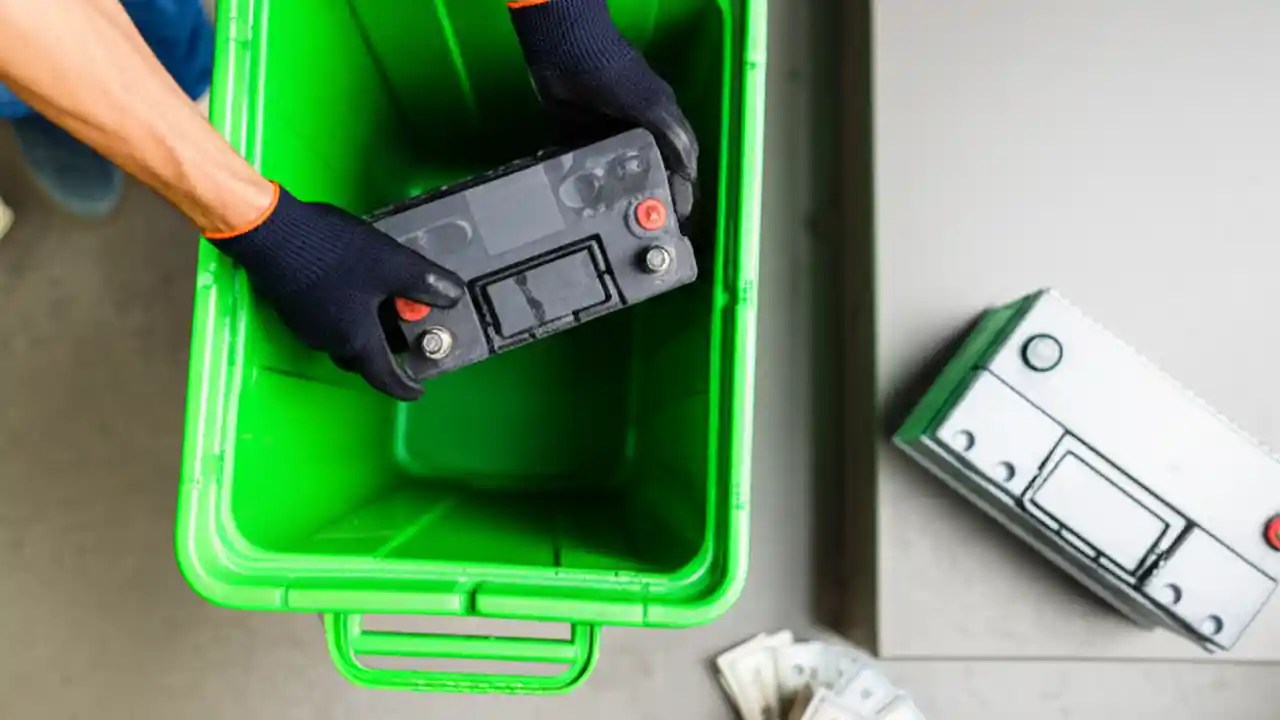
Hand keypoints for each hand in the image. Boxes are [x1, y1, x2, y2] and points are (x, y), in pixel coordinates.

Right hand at [208, 184, 463, 400]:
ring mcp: (305, 323)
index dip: (404, 387)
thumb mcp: (392, 264)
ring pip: (342, 337)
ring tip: (381, 306)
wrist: (271, 232)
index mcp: (356, 339)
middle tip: (402, 339)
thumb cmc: (332, 254)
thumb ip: (425, 283)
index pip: (385, 377)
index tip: (417, 391)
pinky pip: (325, 319)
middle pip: (362, 358)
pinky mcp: (291, 304)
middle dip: (384, 354)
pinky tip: (352, 286)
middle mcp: (328, 339)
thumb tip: (453, 296)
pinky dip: (344, 313)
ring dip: (363, 330)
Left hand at [509, 0, 698, 220]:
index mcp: (663, 122)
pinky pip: (584, 163)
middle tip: (639, 228)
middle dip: (645, 198)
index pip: (680, 164)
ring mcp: (606, 133)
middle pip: (647, 172)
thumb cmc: (616, 77)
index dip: (681, 191)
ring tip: (608, 222)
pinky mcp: (578, 134)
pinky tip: (578, 198)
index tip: (676, 219)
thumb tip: (690, 177)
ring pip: (614, 172)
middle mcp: (638, 130)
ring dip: (611, 193)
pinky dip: (581, 178)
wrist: (565, 52)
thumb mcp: (653, 106)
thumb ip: (675, 138)